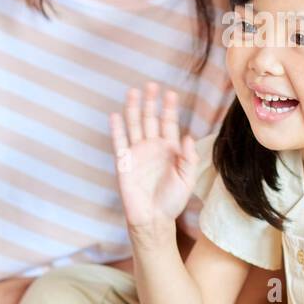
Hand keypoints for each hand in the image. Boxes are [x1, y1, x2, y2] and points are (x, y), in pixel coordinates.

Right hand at [109, 83, 198, 237]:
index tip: (170, 93)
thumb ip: (189, 158)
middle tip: (151, 85)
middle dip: (151, 102)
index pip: (168, 123)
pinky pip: (119, 142)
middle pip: (150, 119)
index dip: (169, 108)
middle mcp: (153, 146)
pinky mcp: (124, 162)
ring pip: (134, 125)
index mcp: (170, 149)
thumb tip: (188, 136)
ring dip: (134, 109)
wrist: (154, 218)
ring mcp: (137, 153)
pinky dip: (117, 129)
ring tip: (133, 92)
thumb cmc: (173, 200)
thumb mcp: (187, 178)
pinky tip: (115, 115)